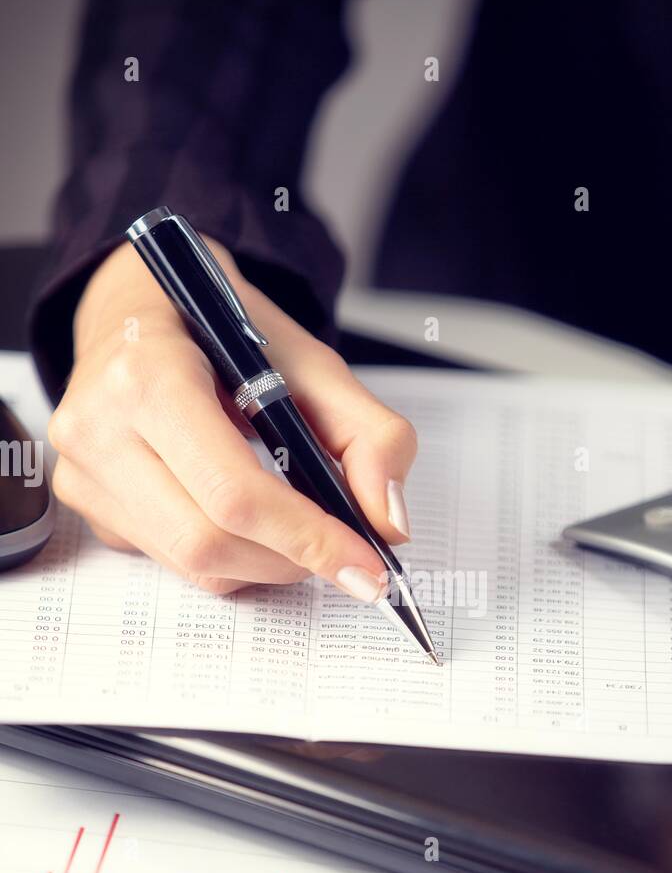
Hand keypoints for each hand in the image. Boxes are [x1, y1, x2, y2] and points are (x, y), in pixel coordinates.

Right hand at [49, 239, 416, 596]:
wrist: (137, 305)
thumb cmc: (220, 329)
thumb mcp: (309, 360)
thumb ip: (369, 434)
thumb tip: (388, 523)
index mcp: (148, 374)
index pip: (233, 491)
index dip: (308, 539)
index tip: (367, 567)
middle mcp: (97, 427)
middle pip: (208, 542)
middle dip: (290, 561)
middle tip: (342, 555)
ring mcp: (82, 472)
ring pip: (192, 565)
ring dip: (264, 565)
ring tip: (298, 532)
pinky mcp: (85, 503)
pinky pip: (172, 561)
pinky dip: (228, 557)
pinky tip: (246, 517)